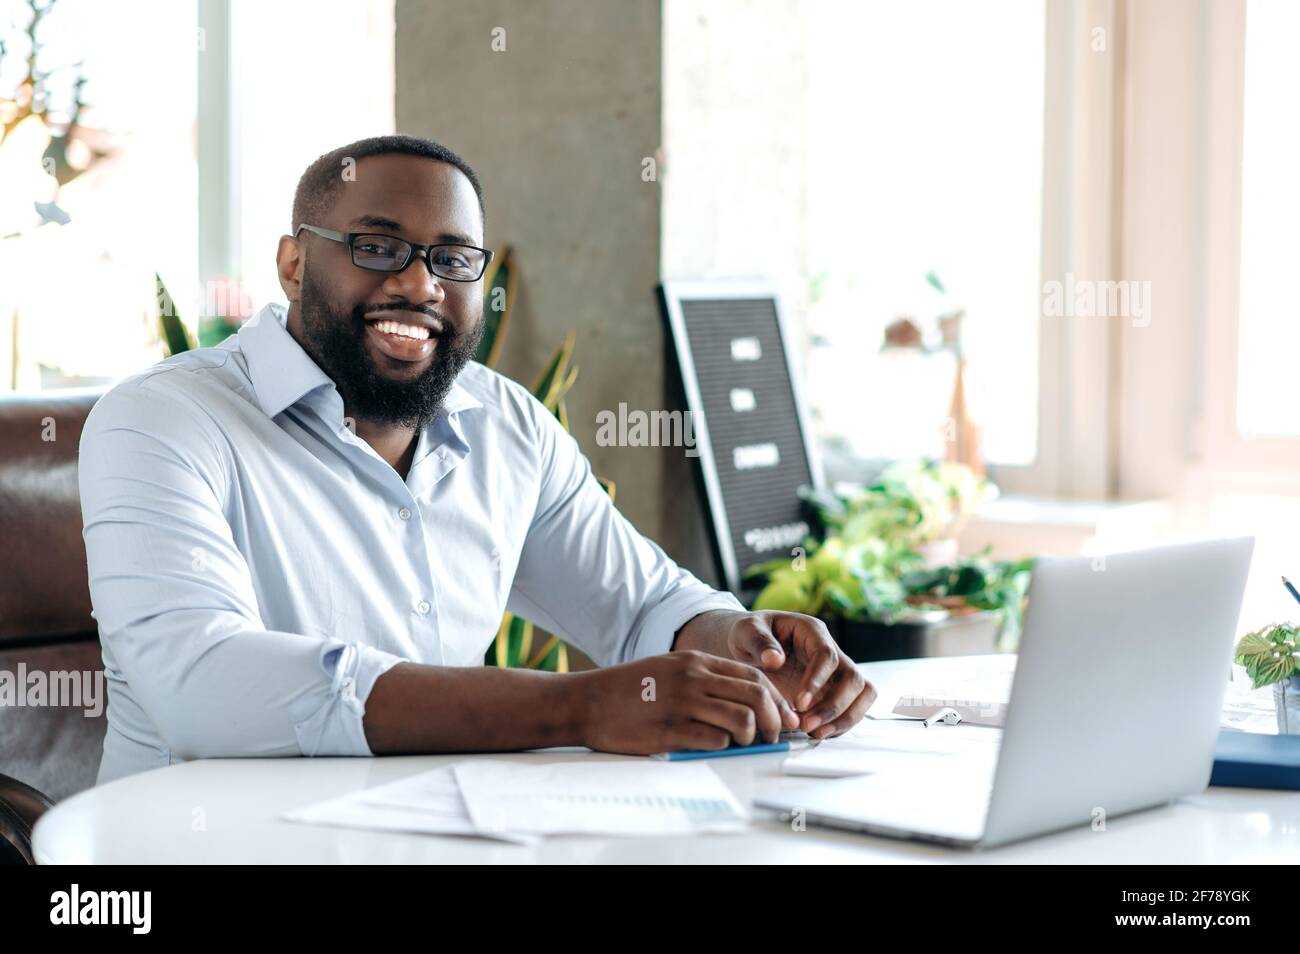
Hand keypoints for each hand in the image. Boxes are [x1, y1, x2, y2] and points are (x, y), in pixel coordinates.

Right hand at [575, 650, 800, 754]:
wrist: (587, 701)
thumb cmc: (628, 690)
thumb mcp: (670, 669)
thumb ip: (704, 680)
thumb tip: (745, 704)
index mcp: (696, 662)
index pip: (754, 676)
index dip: (777, 699)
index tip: (785, 717)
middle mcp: (693, 679)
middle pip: (756, 696)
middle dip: (775, 720)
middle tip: (774, 737)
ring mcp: (683, 705)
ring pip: (743, 719)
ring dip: (752, 737)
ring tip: (744, 744)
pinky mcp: (671, 731)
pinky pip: (716, 741)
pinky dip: (724, 747)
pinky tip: (714, 748)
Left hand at [680, 610, 875, 738]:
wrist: (749, 645)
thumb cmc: (749, 634)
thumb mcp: (746, 631)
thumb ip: (759, 642)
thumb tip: (775, 660)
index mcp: (812, 631)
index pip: (828, 656)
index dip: (817, 681)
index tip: (798, 704)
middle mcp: (831, 651)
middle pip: (854, 678)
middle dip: (834, 706)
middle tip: (805, 725)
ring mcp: (835, 673)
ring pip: (862, 694)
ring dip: (844, 718)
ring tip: (814, 732)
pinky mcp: (832, 691)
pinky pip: (852, 708)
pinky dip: (839, 724)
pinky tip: (815, 733)